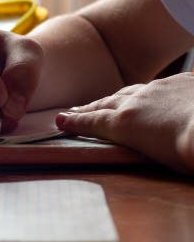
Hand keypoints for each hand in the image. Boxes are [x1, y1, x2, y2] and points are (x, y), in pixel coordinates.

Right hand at [56, 73, 193, 172]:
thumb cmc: (191, 152)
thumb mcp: (163, 160)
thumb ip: (147, 148)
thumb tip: (146, 145)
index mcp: (126, 123)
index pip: (93, 122)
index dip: (75, 122)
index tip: (60, 120)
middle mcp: (137, 101)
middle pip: (106, 103)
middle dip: (89, 108)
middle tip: (76, 110)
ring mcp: (160, 88)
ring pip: (131, 91)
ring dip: (117, 97)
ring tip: (108, 102)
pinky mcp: (184, 81)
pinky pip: (161, 86)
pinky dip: (150, 93)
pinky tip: (153, 95)